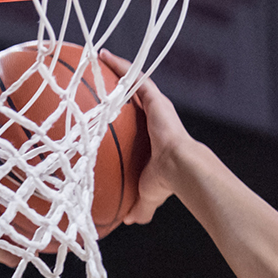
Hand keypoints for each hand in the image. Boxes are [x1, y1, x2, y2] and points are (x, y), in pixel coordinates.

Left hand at [98, 51, 201, 225]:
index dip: (123, 111)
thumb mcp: (146, 195)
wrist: (180, 169)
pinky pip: (136, 78)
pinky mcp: (156, 99)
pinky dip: (121, 67)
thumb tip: (130, 221)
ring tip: (97, 58)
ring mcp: (156, 106)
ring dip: (117, 69)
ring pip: (134, 82)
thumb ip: (140, 206)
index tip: (109, 106)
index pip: (136, 120)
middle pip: (133, 96)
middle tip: (99, 76)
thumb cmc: (165, 182)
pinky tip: (104, 56)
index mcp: (153, 136)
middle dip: (119, 84)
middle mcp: (155, 117)